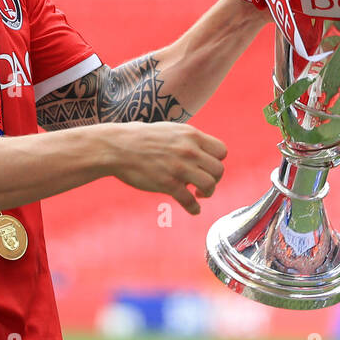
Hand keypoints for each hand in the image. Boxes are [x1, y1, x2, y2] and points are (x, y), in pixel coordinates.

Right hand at [101, 122, 225, 214]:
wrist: (117, 147)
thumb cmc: (141, 137)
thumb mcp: (170, 130)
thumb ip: (188, 140)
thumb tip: (200, 149)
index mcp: (191, 135)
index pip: (222, 151)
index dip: (217, 161)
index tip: (208, 167)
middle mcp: (189, 151)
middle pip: (219, 170)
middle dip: (214, 179)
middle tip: (204, 183)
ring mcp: (179, 168)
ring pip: (209, 185)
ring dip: (207, 193)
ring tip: (199, 194)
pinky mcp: (168, 184)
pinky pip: (189, 201)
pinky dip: (194, 208)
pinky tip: (193, 209)